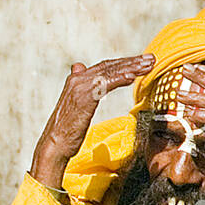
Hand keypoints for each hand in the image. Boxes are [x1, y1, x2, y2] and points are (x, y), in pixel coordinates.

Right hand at [30, 53, 154, 189]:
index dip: (123, 64)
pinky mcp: (84, 96)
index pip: (104, 67)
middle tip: (151, 59)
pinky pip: (106, 83)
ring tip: (149, 65)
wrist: (54, 145)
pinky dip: (121, 78)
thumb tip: (79, 67)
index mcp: (76, 80)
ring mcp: (80, 86)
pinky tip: (133, 76)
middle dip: (132, 62)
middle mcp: (77, 79)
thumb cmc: (65, 131)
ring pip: (110, 72)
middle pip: (109, 66)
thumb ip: (81, 88)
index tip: (141, 63)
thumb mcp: (75, 106)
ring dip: (132, 67)